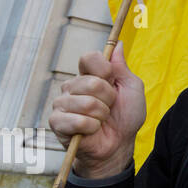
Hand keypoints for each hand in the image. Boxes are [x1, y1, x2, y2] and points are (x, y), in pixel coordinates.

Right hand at [49, 43, 145, 178]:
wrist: (119, 144)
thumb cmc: (126, 116)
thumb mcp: (131, 88)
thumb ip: (121, 67)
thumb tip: (117, 44)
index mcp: (90, 75)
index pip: (88, 58)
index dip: (104, 69)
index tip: (112, 80)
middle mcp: (73, 86)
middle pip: (91, 82)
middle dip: (108, 98)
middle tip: (109, 107)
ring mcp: (62, 103)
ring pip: (86, 103)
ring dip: (101, 114)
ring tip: (100, 120)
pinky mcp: (56, 122)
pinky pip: (77, 120)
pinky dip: (91, 127)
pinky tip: (91, 130)